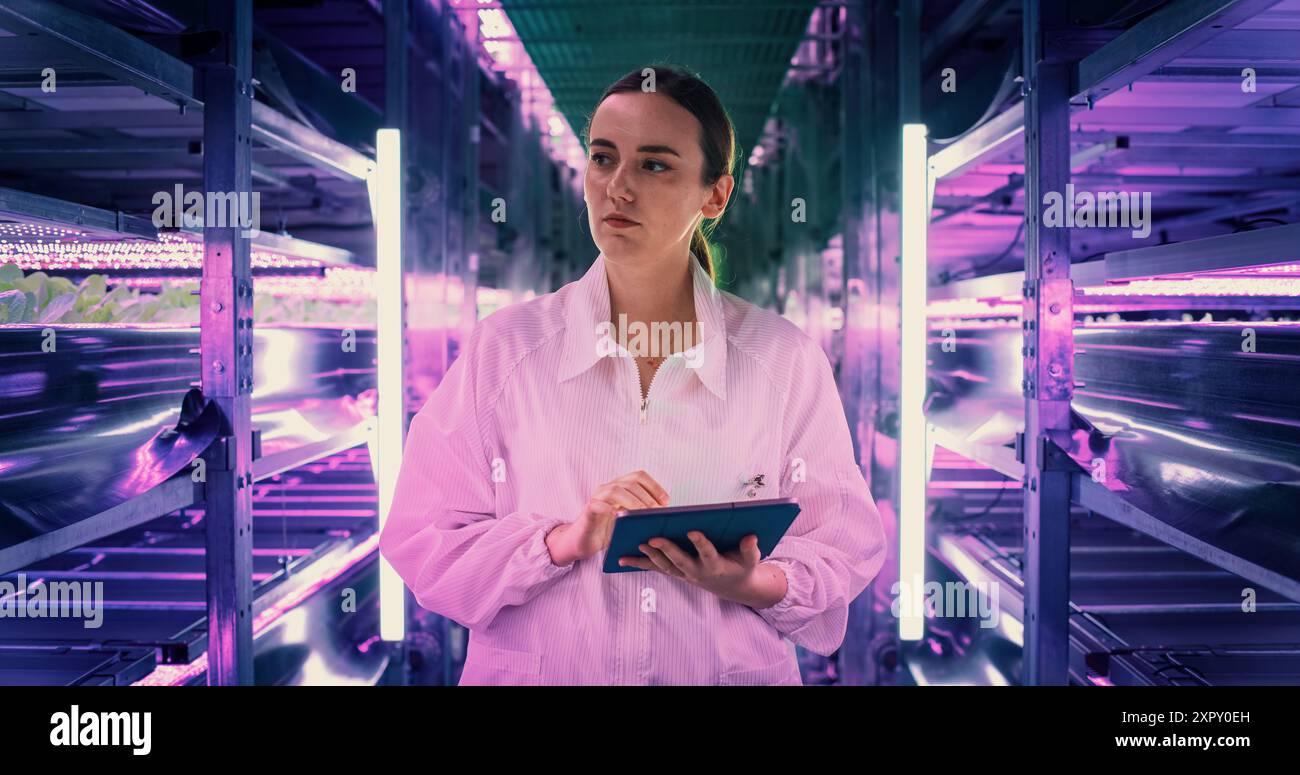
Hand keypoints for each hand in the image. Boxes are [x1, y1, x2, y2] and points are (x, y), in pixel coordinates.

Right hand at [545, 470, 668, 565]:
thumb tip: (665, 515)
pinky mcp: (588, 510)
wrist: (585, 541)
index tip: (666, 502)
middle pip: (630, 482)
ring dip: (631, 500)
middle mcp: (609, 488)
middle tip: (656, 511)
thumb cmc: (610, 530)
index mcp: (621, 487)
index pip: (639, 476)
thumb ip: (643, 515)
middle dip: (646, 496)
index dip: (654, 486)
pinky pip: (597, 504)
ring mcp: (598, 497)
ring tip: (640, 512)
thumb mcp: (630, 521)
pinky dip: (608, 508)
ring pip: (615, 490)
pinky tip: (617, 516)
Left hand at [618, 532, 785, 607]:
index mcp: (715, 565)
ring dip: (650, 556)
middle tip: (653, 538)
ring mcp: (683, 574)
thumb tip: (751, 537)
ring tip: (636, 544)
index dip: (700, 543)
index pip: (707, 553)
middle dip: (666, 550)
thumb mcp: (750, 560)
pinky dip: (638, 563)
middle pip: (679, 560)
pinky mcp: (674, 572)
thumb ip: (750, 549)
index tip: (693, 530)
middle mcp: (696, 572)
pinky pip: (654, 568)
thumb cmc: (740, 566)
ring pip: (664, 566)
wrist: (730, 586)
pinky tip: (621, 558)